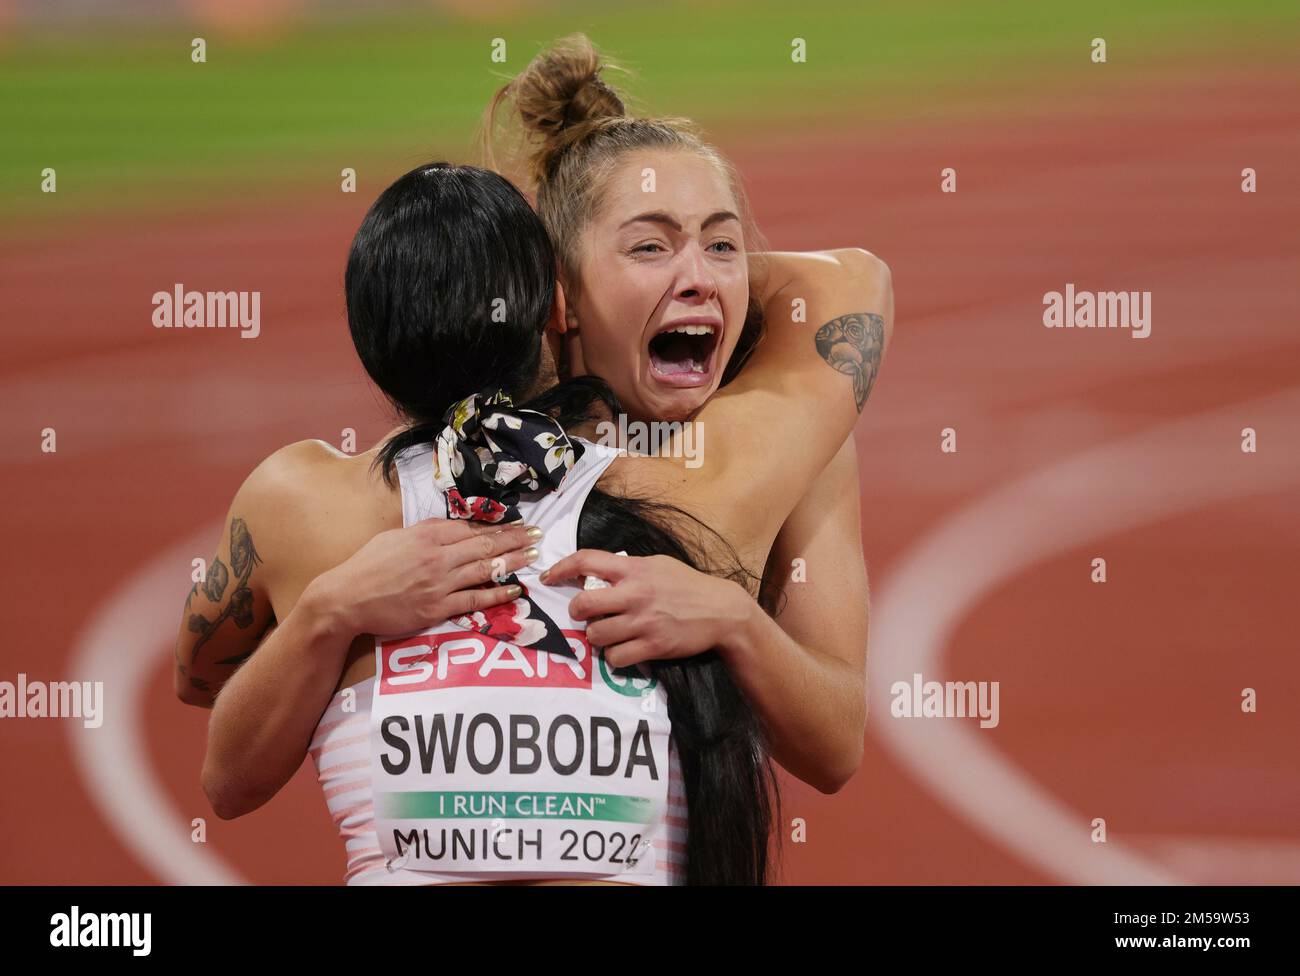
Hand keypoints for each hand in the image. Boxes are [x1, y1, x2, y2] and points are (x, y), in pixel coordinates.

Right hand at [308, 519, 542, 638]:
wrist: (346, 598)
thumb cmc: (367, 565)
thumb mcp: (395, 536)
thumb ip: (425, 531)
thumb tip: (450, 528)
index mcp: (427, 535)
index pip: (471, 528)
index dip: (498, 525)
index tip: (517, 523)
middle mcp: (437, 557)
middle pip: (484, 544)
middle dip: (514, 539)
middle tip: (537, 535)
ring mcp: (439, 583)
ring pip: (484, 569)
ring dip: (512, 562)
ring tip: (533, 556)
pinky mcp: (437, 608)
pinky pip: (474, 599)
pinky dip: (497, 593)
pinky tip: (515, 588)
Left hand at [542, 550, 753, 666]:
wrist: (721, 611)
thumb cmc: (688, 585)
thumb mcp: (658, 564)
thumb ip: (629, 568)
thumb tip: (598, 572)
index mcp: (634, 569)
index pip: (586, 561)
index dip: (560, 568)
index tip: (548, 577)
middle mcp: (635, 594)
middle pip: (583, 605)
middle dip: (577, 612)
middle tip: (585, 615)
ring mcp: (644, 621)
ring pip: (596, 635)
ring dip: (596, 637)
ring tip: (609, 634)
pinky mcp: (653, 646)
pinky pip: (615, 657)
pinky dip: (614, 656)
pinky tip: (624, 650)